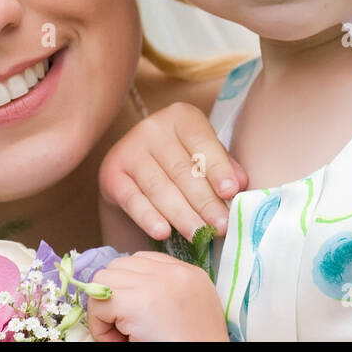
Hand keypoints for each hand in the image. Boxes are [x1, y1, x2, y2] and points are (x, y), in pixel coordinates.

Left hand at [87, 252, 229, 341]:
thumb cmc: (196, 343)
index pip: (142, 259)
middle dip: (113, 293)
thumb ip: (168, 293)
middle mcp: (173, 272)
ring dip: (104, 307)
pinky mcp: (137, 304)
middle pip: (119, 265)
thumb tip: (130, 294)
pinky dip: (99, 325)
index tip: (131, 313)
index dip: (129, 285)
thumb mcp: (192, 309)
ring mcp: (155, 284)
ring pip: (103, 279)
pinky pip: (99, 304)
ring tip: (121, 334)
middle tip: (124, 327)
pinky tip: (118, 341)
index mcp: (188, 273)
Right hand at [98, 101, 248, 239]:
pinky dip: (148, 217)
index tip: (230, 192)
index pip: (202, 143)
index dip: (217, 168)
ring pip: (159, 187)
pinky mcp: (111, 173)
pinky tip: (163, 232)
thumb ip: (224, 166)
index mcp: (181, 117)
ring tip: (199, 235)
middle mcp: (152, 128)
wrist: (136, 161)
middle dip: (204, 202)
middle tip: (220, 225)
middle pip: (182, 170)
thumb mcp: (204, 154)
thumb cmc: (181, 158)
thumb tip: (240, 184)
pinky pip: (132, 199)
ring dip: (181, 215)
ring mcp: (129, 150)